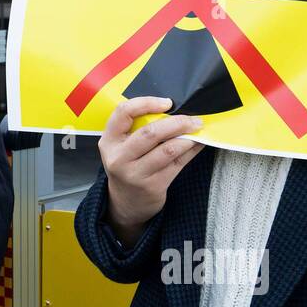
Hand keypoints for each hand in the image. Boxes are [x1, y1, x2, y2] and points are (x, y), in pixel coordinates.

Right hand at [98, 96, 204, 246]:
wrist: (126, 202)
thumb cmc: (128, 165)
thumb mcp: (122, 147)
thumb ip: (138, 129)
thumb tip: (174, 110)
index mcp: (109, 140)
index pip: (123, 113)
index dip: (146, 103)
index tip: (167, 103)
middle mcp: (119, 157)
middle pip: (150, 133)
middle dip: (176, 122)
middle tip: (192, 119)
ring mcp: (135, 174)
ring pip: (167, 150)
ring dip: (187, 138)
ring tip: (197, 131)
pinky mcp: (152, 186)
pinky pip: (177, 164)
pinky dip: (191, 151)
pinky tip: (197, 144)